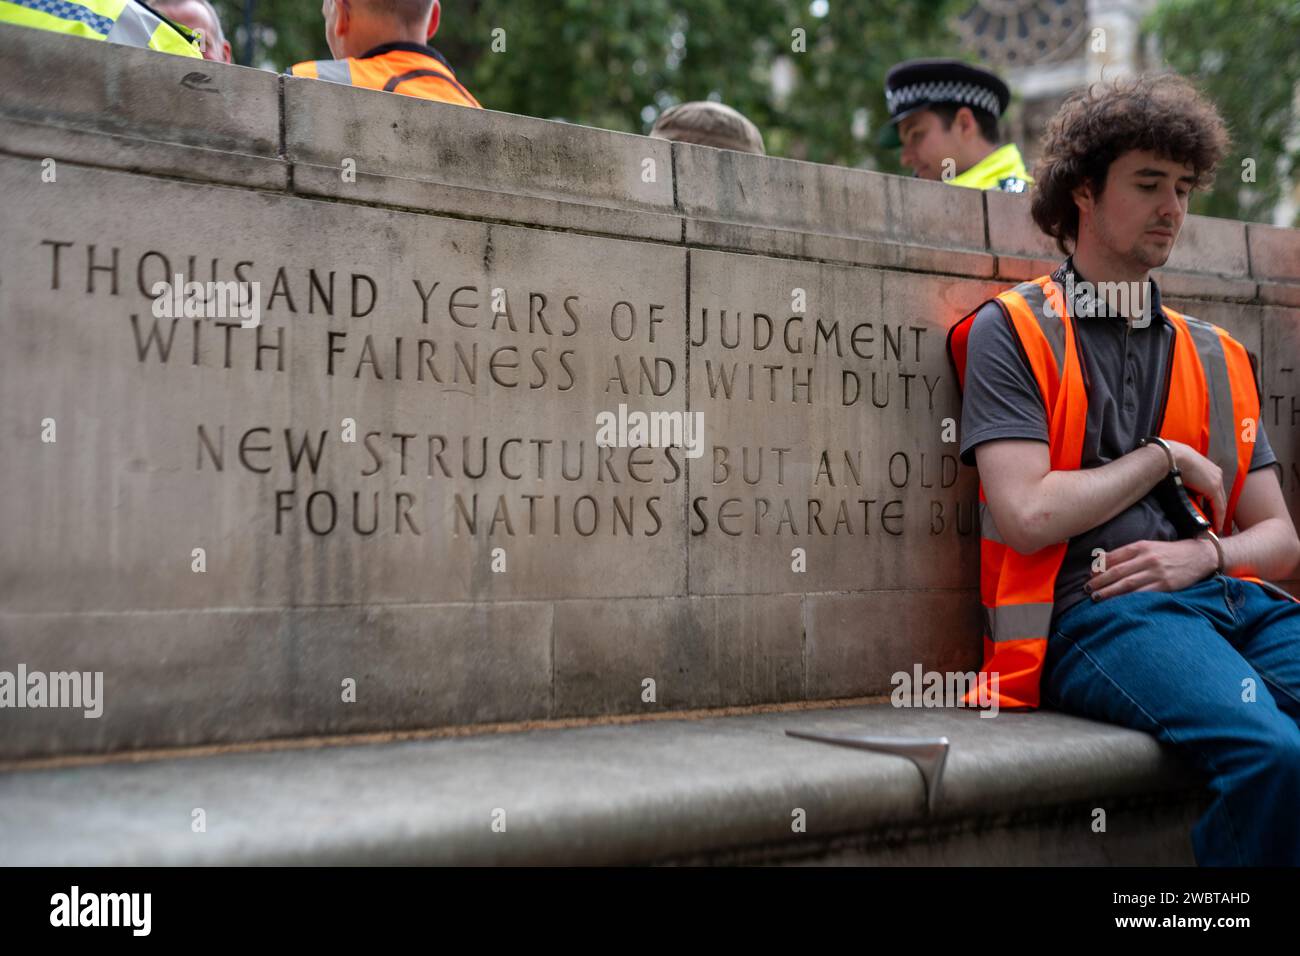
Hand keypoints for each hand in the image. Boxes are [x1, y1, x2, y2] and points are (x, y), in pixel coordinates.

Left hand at [1085, 538, 1218, 601]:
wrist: (1199, 556)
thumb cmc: (1169, 552)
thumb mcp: (1148, 546)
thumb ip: (1127, 554)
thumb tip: (1101, 562)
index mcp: (1140, 546)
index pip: (1113, 557)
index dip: (1098, 568)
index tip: (1089, 576)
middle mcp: (1147, 558)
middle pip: (1116, 572)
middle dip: (1099, 582)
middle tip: (1087, 589)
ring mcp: (1156, 572)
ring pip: (1127, 584)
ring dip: (1109, 592)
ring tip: (1096, 598)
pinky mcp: (1166, 585)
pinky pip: (1142, 594)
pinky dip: (1128, 599)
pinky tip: (1117, 603)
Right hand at [1164, 440, 1225, 533]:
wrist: (1169, 455)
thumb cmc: (1170, 461)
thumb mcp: (1181, 470)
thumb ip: (1185, 480)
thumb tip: (1181, 490)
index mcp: (1208, 468)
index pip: (1214, 489)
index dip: (1212, 502)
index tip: (1209, 513)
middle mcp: (1216, 473)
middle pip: (1219, 497)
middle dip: (1216, 511)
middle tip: (1213, 523)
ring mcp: (1216, 480)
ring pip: (1221, 503)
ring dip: (1217, 516)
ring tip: (1214, 527)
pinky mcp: (1213, 488)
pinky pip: (1219, 507)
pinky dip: (1217, 518)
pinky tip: (1215, 526)